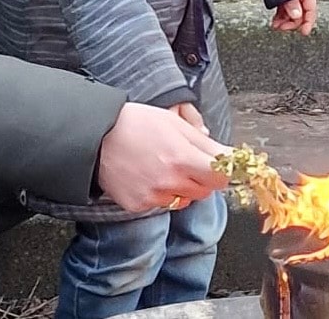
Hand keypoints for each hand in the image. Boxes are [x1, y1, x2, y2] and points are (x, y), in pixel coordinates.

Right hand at [97, 102, 229, 211]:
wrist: (99, 136)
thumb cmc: (138, 124)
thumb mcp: (177, 124)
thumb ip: (206, 144)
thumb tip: (230, 156)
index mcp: (182, 158)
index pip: (220, 177)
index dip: (223, 170)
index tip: (221, 165)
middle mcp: (169, 182)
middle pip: (205, 191)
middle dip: (202, 177)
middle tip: (187, 160)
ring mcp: (153, 196)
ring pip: (184, 199)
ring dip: (182, 187)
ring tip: (164, 166)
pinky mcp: (138, 205)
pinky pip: (161, 204)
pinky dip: (160, 193)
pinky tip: (148, 175)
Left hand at [271, 0, 316, 35]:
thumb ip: (293, 4)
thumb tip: (296, 15)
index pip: (311, 11)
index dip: (308, 22)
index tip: (304, 31)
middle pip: (300, 16)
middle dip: (292, 23)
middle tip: (284, 27)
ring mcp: (291, 1)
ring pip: (291, 16)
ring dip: (284, 23)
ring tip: (276, 26)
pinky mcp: (283, 2)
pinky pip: (283, 14)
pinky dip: (279, 19)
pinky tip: (275, 23)